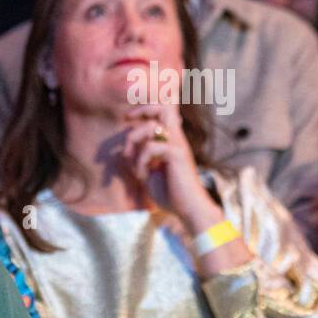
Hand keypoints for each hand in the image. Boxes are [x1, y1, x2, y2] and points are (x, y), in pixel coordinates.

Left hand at [122, 103, 222, 232]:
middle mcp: (176, 139)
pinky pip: (151, 147)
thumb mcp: (151, 172)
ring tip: (131, 160)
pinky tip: (142, 176)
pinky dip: (140, 161)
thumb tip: (127, 146)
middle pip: (163, 107)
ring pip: (152, 126)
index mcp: (172, 140)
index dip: (146, 108)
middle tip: (128, 119)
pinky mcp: (177, 155)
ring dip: (134, 141)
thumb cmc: (171, 193)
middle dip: (142, 110)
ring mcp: (178, 145)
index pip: (165, 110)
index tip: (129, 117)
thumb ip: (142, 157)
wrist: (190, 209)